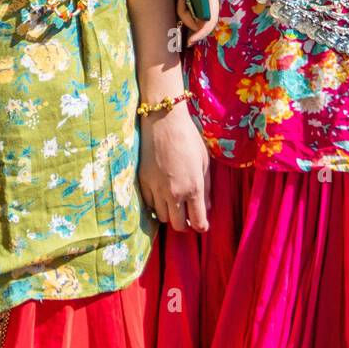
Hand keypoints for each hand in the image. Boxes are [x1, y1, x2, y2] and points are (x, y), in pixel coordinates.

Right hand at [139, 101, 209, 231]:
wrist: (163, 121)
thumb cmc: (188, 137)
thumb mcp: (204, 161)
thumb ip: (206, 187)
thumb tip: (206, 207)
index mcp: (194, 187)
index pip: (198, 222)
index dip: (201, 226)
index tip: (201, 224)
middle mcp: (174, 193)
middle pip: (178, 226)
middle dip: (184, 224)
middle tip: (187, 214)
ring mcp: (156, 189)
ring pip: (162, 217)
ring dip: (169, 213)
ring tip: (173, 201)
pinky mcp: (142, 182)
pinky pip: (149, 204)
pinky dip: (155, 203)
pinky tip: (160, 192)